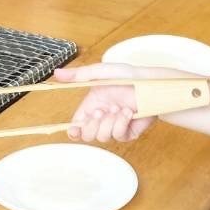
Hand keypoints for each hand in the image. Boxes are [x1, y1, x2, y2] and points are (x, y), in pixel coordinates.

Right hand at [54, 60, 192, 141]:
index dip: (74, 130)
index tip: (74, 129)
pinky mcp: (128, 133)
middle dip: (92, 124)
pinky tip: (128, 112)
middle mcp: (103, 118)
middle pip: (87, 134)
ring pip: (102, 137)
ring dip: (109, 122)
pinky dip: (121, 123)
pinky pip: (118, 136)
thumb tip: (56, 74)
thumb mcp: (102, 73)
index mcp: (92, 106)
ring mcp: (115, 127)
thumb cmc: (129, 77)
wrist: (152, 85)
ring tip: (120, 108)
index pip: (77, 125)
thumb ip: (79, 75)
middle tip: (101, 111)